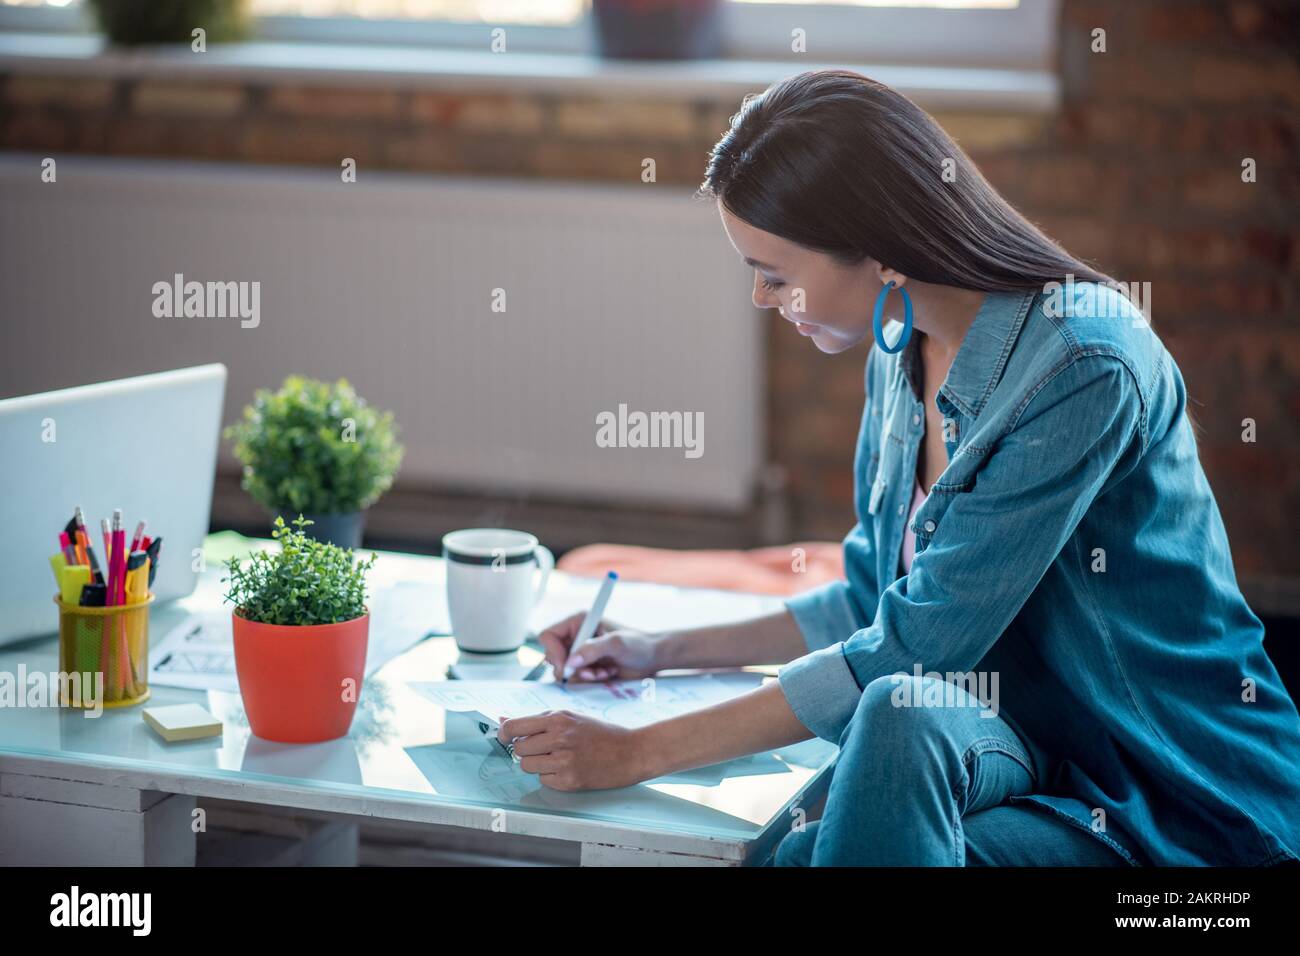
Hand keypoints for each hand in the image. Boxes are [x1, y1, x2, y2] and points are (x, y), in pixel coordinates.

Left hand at [500, 710, 651, 790]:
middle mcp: (559, 739)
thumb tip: (503, 721)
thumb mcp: (570, 716)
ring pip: (527, 766)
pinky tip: (566, 768)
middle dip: (525, 750)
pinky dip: (550, 776)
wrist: (631, 752)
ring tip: (555, 758)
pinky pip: (543, 780)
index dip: (505, 734)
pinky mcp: (569, 781)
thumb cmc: (600, 733)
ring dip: (536, 764)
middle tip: (542, 748)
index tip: (505, 737)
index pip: (514, 727)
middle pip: (519, 749)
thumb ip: (537, 719)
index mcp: (558, 719)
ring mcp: (564, 761)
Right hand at [536, 612, 662, 682]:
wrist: (653, 658)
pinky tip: (606, 674)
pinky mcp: (586, 666)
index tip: (565, 666)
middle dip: (571, 668)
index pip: (548, 635)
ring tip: (603, 672)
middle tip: (590, 672)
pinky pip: (575, 679)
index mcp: (579, 621)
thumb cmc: (638, 644)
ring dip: (583, 675)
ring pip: (564, 670)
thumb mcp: (616, 644)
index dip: (552, 651)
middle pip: (552, 655)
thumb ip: (592, 650)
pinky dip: (588, 680)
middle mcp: (576, 636)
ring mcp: (580, 652)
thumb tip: (570, 661)